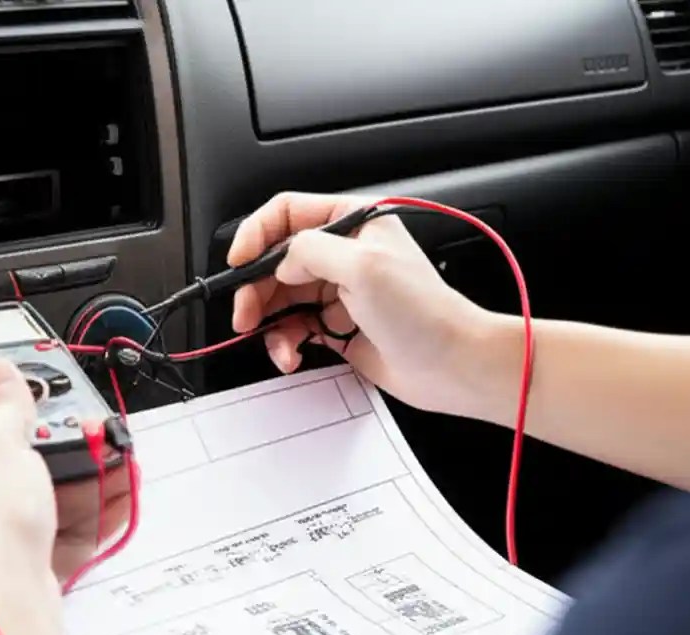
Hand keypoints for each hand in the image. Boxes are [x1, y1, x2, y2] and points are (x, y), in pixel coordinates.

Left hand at [0, 359, 131, 592]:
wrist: (6, 601)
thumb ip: (2, 404)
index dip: (33, 416)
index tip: (66, 408)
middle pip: (34, 464)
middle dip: (75, 449)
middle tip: (105, 437)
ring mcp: (7, 536)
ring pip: (58, 499)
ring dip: (96, 479)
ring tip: (125, 465)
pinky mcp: (36, 565)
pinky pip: (73, 533)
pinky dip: (101, 516)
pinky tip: (123, 501)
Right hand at [229, 192, 503, 415]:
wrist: (451, 365)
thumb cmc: (424, 313)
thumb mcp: (363, 266)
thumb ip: (310, 251)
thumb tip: (279, 263)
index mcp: (351, 223)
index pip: (287, 212)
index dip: (255, 234)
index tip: (238, 262)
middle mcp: (342, 253)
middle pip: (275, 260)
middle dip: (254, 288)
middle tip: (244, 314)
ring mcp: (337, 290)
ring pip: (279, 297)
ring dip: (266, 320)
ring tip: (268, 339)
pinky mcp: (335, 325)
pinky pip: (292, 328)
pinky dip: (284, 342)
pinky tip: (290, 354)